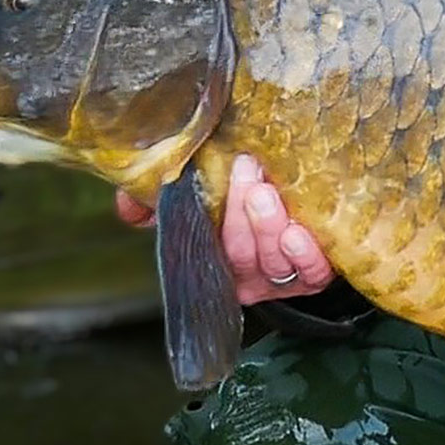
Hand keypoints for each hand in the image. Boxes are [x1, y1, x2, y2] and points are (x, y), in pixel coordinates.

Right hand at [113, 153, 334, 304]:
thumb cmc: (242, 189)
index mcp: (214, 257)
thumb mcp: (199, 187)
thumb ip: (155, 198)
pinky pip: (311, 274)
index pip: (203, 252)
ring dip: (268, 227)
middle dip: (239, 214)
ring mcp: (283, 275)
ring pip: (272, 262)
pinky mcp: (317, 272)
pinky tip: (298, 232)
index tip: (202, 182)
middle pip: (239, 255)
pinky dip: (304, 255)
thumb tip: (128, 208)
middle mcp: (247, 273)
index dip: (204, 222)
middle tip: (245, 169)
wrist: (301, 186)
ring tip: (267, 192)